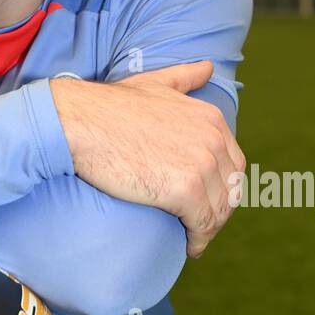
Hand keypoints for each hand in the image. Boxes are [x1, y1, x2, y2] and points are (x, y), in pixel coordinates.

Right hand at [49, 60, 245, 257]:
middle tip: (198, 224)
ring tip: (193, 238)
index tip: (205, 200)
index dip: (222, 186)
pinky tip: (189, 247)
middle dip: (219, 210)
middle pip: (230, 189)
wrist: (80, 123)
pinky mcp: (185, 191)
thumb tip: (209, 67)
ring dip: (209, 229)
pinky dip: (199, 240)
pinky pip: (203, 225)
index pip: (234, 164)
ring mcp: (202, 165)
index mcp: (211, 118)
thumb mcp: (155, 84)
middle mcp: (213, 140)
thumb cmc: (110, 106)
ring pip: (219, 211)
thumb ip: (185, 77)